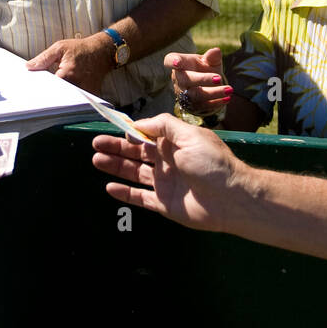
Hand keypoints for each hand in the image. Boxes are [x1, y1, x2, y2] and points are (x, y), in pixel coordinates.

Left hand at [26, 35, 113, 94]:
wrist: (103, 51)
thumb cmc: (81, 49)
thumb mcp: (60, 48)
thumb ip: (43, 58)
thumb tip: (28, 67)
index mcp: (68, 72)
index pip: (50, 88)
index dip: (41, 90)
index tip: (34, 92)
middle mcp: (78, 84)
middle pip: (59, 96)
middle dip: (50, 96)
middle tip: (40, 96)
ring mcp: (86, 91)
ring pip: (68, 101)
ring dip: (60, 99)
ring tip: (52, 95)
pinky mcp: (91, 95)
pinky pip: (78, 102)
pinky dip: (71, 99)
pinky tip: (64, 94)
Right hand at [91, 113, 244, 232]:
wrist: (230, 199)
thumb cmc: (211, 163)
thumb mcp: (189, 135)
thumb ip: (164, 126)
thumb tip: (140, 123)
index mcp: (175, 143)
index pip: (147, 135)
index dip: (130, 132)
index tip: (112, 127)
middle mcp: (168, 161)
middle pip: (136, 153)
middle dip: (116, 147)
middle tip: (95, 144)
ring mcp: (164, 183)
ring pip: (134, 173)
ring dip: (115, 166)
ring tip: (96, 159)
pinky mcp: (163, 203)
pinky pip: (139, 197)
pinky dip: (124, 193)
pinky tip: (109, 186)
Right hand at [167, 47, 231, 114]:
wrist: (206, 86)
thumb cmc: (204, 68)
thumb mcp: (208, 60)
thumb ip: (212, 56)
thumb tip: (216, 51)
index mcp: (179, 64)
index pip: (170, 61)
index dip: (172, 62)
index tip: (177, 62)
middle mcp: (179, 79)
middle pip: (186, 80)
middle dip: (203, 79)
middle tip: (219, 78)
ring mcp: (184, 94)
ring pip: (196, 95)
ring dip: (213, 93)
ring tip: (229, 89)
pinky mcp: (193, 106)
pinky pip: (204, 105)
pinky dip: (216, 103)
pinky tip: (227, 98)